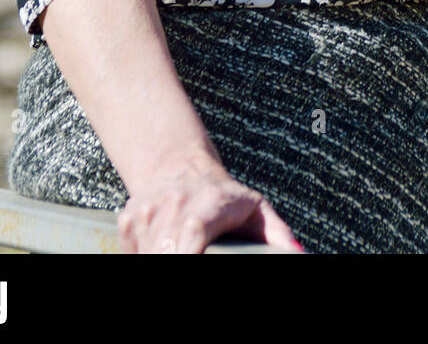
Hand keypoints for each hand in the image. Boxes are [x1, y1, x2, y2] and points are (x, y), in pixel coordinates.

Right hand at [117, 150, 304, 253]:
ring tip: (182, 250)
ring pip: (147, 253)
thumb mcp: (256, 210)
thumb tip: (298, 255)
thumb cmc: (223, 195)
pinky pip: (131, 250)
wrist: (180, 165)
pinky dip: (143, 255)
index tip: (193, 261)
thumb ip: (277, 235)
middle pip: (165, 251)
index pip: (193, 233)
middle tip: (194, 258)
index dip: (188, 254)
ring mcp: (148, 211)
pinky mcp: (130, 218)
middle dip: (174, 259)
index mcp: (210, 204)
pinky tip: (160, 250)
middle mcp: (176, 204)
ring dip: (160, 258)